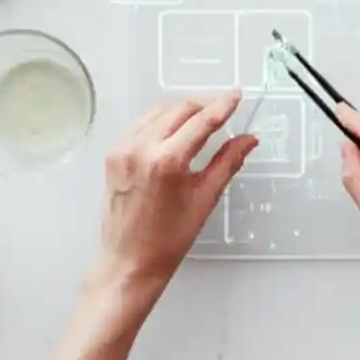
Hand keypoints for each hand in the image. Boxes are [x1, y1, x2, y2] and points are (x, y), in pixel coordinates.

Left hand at [99, 91, 256, 285]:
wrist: (129, 261)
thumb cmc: (165, 240)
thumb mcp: (205, 199)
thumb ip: (228, 163)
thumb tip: (247, 141)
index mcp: (166, 162)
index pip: (202, 121)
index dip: (222, 106)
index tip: (234, 97)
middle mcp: (141, 150)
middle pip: (179, 110)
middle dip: (203, 106)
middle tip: (222, 111)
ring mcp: (123, 151)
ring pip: (158, 113)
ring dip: (181, 111)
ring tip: (200, 120)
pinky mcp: (113, 156)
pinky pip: (140, 125)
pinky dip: (160, 122)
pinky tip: (173, 131)